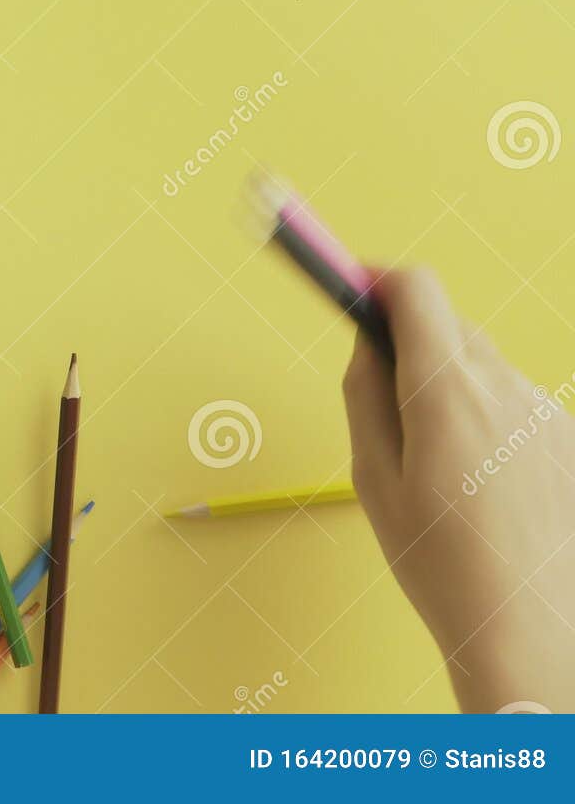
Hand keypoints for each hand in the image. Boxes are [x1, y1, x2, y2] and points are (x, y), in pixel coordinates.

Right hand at [342, 268, 574, 712]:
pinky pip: (515, 401)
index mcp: (445, 394)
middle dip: (412, 343)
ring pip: (483, 365)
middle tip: (388, 400)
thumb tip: (366, 342)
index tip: (353, 286)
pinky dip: (490, 419)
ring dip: (453, 386)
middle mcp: (504, 387)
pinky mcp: (569, 435)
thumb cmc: (441, 563)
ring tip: (443, 466)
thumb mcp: (372, 478)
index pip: (415, 289)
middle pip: (448, 324)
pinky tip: (484, 482)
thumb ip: (364, 395)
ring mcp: (546, 410)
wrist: (530, 625)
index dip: (377, 281)